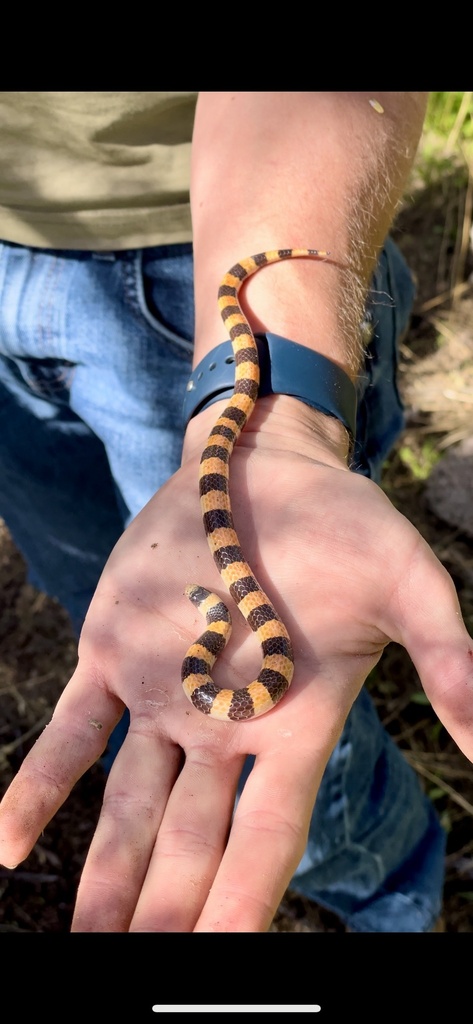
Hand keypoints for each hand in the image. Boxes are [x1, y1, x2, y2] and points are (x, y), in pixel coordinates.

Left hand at [0, 398, 470, 930]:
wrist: (266, 469)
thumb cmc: (347, 525)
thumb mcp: (407, 583)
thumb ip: (448, 657)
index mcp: (296, 725)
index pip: (266, 836)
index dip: (241, 902)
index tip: (215, 964)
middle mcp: (226, 729)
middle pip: (191, 840)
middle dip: (166, 909)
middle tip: (133, 974)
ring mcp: (164, 696)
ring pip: (129, 804)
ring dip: (105, 873)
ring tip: (82, 943)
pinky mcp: (113, 654)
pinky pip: (72, 732)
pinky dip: (39, 783)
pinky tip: (6, 842)